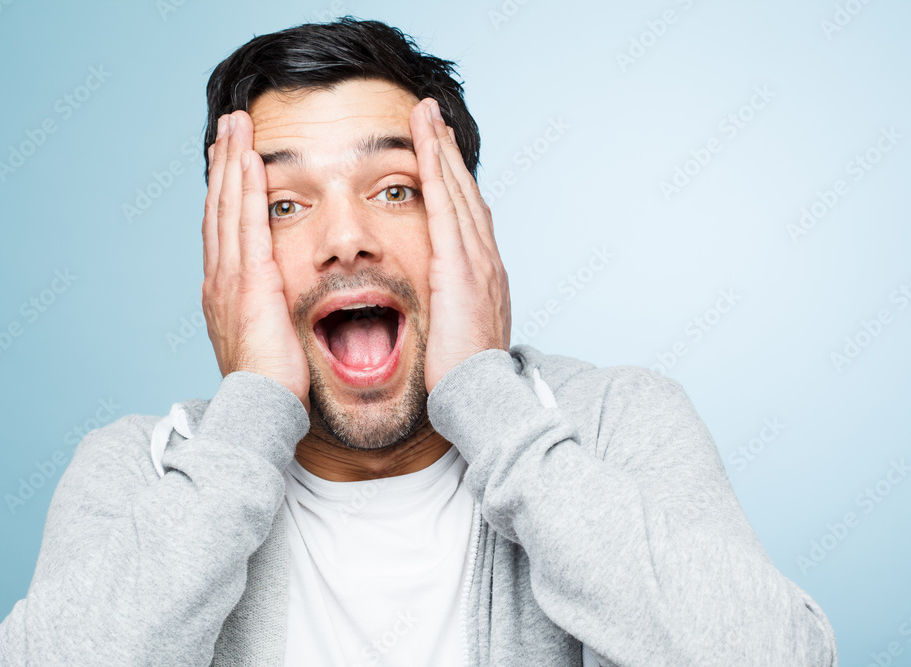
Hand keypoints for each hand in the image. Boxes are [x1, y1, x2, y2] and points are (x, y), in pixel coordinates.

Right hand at [201, 110, 310, 409]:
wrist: (260, 409)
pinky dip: (246, 190)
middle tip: (227, 125)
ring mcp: (230, 278)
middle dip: (223, 163)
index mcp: (224, 290)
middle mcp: (220, 277)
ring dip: (232, 162)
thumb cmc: (270, 383)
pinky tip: (251, 160)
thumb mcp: (264, 338)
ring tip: (235, 125)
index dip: (224, 190)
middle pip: (218, 207)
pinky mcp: (250, 282)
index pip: (223, 228)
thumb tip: (276, 303)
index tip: (229, 160)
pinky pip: (247, 225)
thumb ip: (266, 312)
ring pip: (228, 206)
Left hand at [410, 98, 511, 392]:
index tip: (441, 155)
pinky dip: (436, 169)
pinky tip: (424, 142)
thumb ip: (451, 310)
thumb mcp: (460, 334)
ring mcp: (477, 259)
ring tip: (427, 116)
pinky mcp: (460, 265)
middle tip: (434, 117)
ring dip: (442, 149)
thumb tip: (441, 307)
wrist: (481, 396)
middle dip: (449, 153)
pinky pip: (445, 205)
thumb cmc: (465, 375)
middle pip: (467, 192)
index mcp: (484, 275)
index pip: (469, 216)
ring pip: (458, 190)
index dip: (455, 181)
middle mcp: (486, 259)